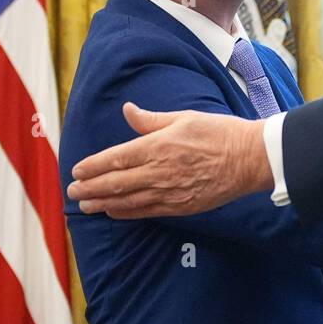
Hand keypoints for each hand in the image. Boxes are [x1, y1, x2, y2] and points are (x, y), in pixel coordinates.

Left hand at [67, 102, 272, 218]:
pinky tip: (114, 212)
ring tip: (85, 205)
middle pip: (116, 182)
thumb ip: (151, 119)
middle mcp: (159, 171)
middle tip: (72, 191)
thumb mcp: (184, 117)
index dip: (93, 165)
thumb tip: (127, 110)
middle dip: (91, 187)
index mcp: (158, 145)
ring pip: (127, 200)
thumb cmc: (219, 132)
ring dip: (103, 203)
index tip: (77, 170)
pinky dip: (126, 213)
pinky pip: (147, 211)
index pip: (116, 157)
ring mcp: (170, 191)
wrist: (249, 158)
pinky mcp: (181, 206)